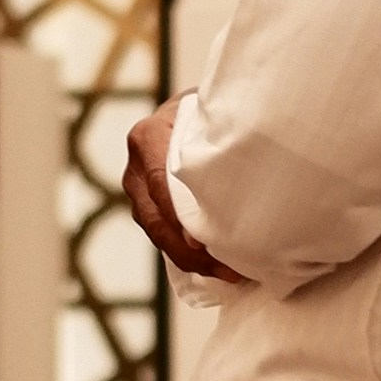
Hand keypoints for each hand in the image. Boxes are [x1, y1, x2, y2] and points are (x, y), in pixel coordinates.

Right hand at [122, 103, 238, 284]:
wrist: (192, 106)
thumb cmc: (213, 108)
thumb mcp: (215, 113)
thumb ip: (219, 136)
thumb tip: (245, 172)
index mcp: (148, 137)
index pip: (160, 184)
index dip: (180, 218)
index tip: (204, 242)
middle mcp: (136, 165)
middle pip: (155, 219)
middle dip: (189, 251)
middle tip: (228, 269)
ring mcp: (137, 187)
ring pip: (157, 232)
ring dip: (191, 258)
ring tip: (229, 274)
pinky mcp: (146, 205)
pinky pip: (163, 235)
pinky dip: (188, 254)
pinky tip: (216, 267)